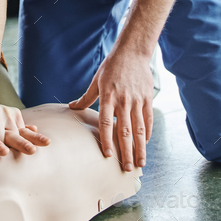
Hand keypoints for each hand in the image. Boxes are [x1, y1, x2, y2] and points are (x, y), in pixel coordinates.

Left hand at [69, 47, 153, 170]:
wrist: (132, 52)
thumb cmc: (112, 66)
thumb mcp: (97, 80)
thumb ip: (86, 97)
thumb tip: (72, 107)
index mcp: (108, 97)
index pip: (106, 123)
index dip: (106, 140)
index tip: (107, 155)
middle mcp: (123, 101)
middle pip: (124, 131)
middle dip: (126, 152)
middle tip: (126, 169)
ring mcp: (137, 100)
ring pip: (139, 129)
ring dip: (140, 148)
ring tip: (140, 163)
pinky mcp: (147, 98)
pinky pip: (148, 119)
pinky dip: (147, 133)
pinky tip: (145, 145)